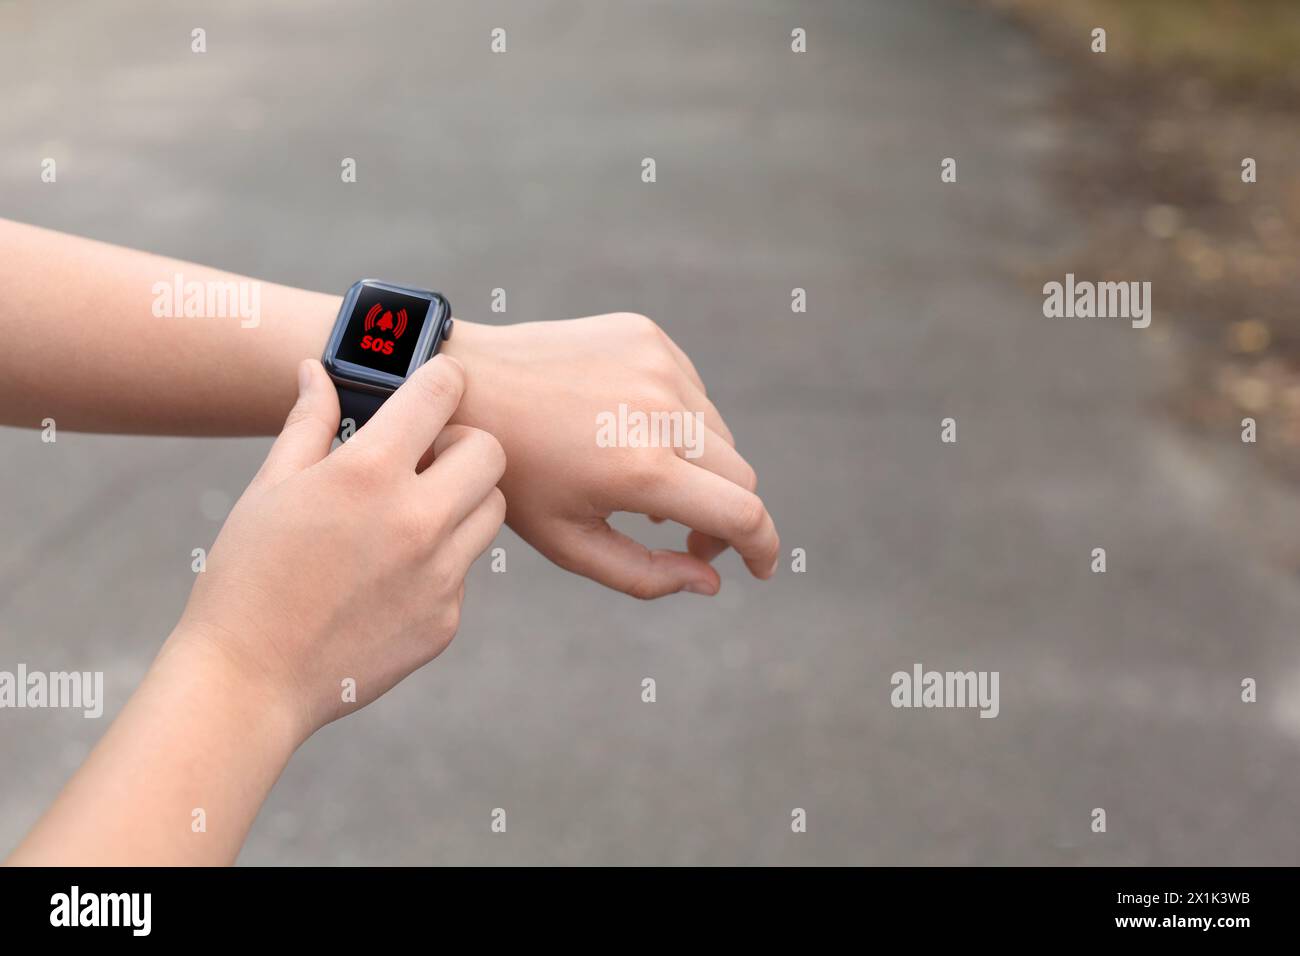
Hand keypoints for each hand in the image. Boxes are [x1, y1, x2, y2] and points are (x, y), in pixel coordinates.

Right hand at [174, 355, 505, 742]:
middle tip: (426, 457)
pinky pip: (464, 571)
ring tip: (410, 514)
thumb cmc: (248, 577)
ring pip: (490, 510)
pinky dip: (440, 562)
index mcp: (369, 475)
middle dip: (462, 443)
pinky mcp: (445, 620)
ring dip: (462, 499)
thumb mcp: (271, 489)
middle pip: (489, 451)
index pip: (443, 393)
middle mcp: (418, 521)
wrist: (249, 681)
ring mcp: (439, 575)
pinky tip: (389, 576)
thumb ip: (307, 424)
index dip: (441, 379)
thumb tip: (317, 372)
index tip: (435, 385)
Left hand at [447, 313, 778, 598]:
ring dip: (699, 466)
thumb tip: (711, 581)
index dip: (763, 548)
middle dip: (725, 514)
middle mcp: (662, 410)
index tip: (760, 568)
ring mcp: (659, 365)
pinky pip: (692, 391)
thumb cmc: (515, 474)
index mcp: (643, 469)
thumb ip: (645, 575)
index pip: (742, 513)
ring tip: (643, 481)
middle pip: (739, 475)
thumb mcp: (569, 542)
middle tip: (684, 534)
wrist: (470, 383)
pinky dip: (677, 421)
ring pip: (718, 433)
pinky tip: (627, 430)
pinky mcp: (649, 336)